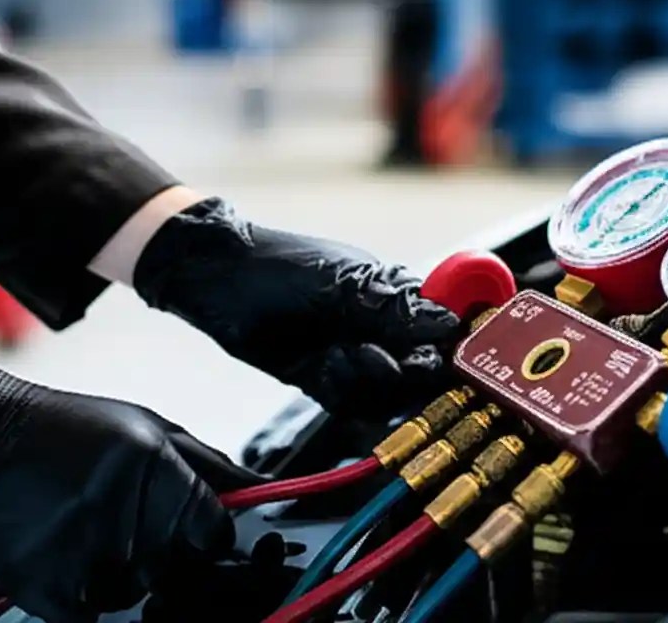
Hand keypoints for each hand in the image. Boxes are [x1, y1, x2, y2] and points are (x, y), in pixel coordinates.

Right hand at [0, 350, 252, 622]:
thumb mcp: (143, 426)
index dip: (208, 540)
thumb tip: (265, 490)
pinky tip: (67, 556)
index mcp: (151, 464)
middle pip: (178, 570)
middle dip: (164, 558)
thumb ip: (207, 465)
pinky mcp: (44, 583)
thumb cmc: (62, 429)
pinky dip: (84, 596)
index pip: (214, 532)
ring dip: (120, 575)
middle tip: (128, 529)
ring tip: (86, 531)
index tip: (197, 537)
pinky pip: (91, 616)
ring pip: (134, 594)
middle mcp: (120, 508)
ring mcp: (80, 550)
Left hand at [132, 198, 459, 418]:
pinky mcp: (327, 379)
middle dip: (402, 370)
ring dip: (364, 380)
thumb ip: (396, 310)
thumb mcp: (342, 285)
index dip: (450, 347)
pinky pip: (352, 401)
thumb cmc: (280, 267)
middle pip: (422, 370)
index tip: (438, 356)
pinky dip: (338, 389)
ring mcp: (355, 354)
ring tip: (335, 356)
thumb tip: (451, 325)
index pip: (445, 326)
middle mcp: (383, 327)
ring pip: (387, 392)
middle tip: (375, 356)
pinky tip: (317, 367)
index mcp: (398, 293)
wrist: (217, 284)